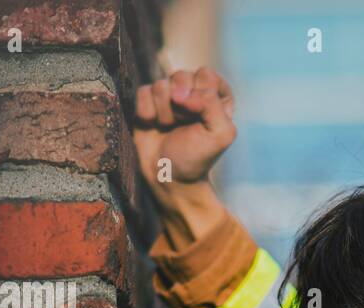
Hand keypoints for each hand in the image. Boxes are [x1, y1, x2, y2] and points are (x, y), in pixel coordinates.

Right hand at [133, 66, 236, 193]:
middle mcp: (193, 93)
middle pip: (181, 75)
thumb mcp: (220, 134)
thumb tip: (184, 92)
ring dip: (164, 111)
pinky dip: (146, 112)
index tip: (198, 115)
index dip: (199, 94)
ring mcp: (170, 96)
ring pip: (161, 84)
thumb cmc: (196, 157)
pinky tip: (153, 126)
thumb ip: (212, 103)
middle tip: (182, 123)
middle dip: (179, 102)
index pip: (206, 75)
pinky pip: (142, 92)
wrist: (166, 177)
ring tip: (168, 128)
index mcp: (217, 97)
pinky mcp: (148, 102)